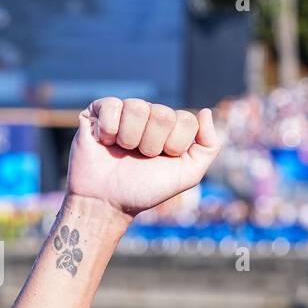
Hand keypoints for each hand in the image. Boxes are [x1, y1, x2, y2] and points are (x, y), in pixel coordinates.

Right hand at [67, 98, 222, 217]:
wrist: (107, 202)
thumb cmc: (146, 189)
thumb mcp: (187, 174)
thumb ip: (208, 146)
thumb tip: (205, 111)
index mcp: (172, 128)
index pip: (187, 120)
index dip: (175, 146)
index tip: (162, 160)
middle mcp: (150, 115)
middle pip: (163, 114)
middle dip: (152, 145)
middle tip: (140, 158)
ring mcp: (125, 111)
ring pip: (138, 108)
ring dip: (130, 139)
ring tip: (122, 151)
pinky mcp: (99, 110)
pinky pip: (112, 106)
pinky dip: (109, 131)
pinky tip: (105, 143)